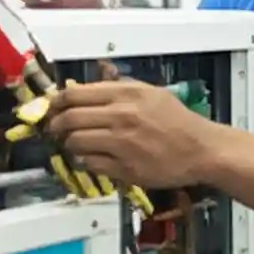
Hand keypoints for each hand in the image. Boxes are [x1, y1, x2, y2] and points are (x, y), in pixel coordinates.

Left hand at [46, 80, 216, 188]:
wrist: (201, 149)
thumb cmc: (177, 120)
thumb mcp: (152, 93)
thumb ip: (120, 87)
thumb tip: (87, 86)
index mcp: (127, 94)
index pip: (75, 94)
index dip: (57, 102)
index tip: (52, 108)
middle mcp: (121, 115)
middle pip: (70, 118)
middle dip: (56, 125)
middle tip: (56, 129)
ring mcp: (121, 143)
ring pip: (75, 142)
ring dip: (70, 144)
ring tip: (76, 144)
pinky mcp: (123, 167)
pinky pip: (89, 163)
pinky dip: (85, 160)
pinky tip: (92, 157)